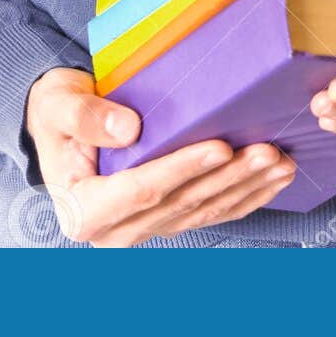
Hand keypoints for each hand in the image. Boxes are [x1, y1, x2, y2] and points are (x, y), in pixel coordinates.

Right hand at [25, 67, 295, 245]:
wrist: (56, 125)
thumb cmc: (56, 112)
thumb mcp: (58, 106)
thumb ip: (86, 118)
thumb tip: (128, 131)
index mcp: (84, 208)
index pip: (142, 190)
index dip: (184, 168)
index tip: (221, 147)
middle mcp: (115, 230)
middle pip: (181, 204)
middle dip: (229, 178)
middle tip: (268, 151)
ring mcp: (141, 229)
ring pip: (201, 212)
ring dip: (245, 188)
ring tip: (279, 162)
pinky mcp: (162, 221)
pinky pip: (207, 214)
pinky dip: (241, 198)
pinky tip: (269, 182)